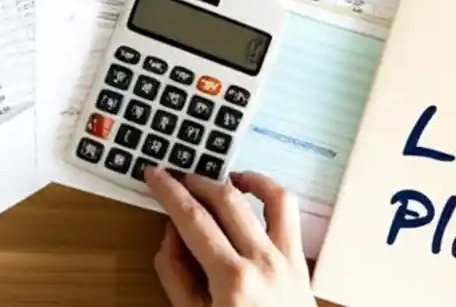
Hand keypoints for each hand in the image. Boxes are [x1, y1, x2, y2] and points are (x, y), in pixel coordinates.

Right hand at [146, 168, 316, 306]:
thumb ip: (176, 276)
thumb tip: (170, 234)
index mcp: (231, 280)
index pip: (193, 220)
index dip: (170, 192)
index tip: (155, 174)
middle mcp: (262, 261)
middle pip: (226, 201)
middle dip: (196, 183)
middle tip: (177, 178)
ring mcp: (287, 258)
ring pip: (268, 197)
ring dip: (239, 180)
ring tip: (217, 179)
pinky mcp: (301, 261)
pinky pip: (289, 214)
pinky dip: (271, 192)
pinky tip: (253, 191)